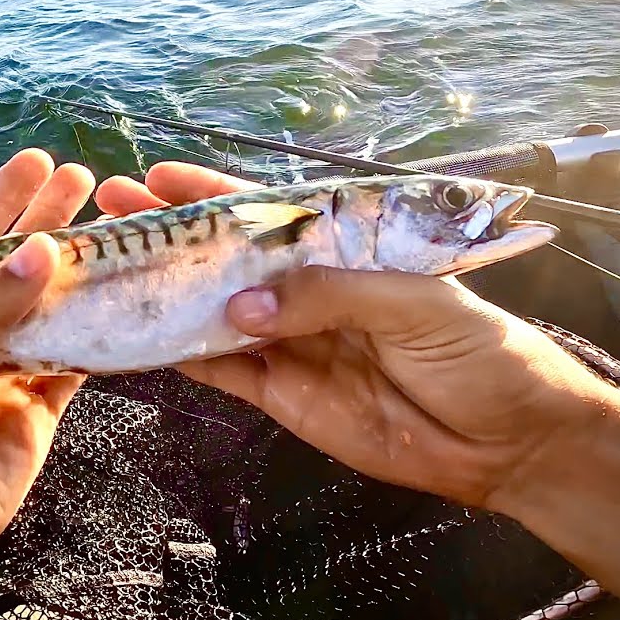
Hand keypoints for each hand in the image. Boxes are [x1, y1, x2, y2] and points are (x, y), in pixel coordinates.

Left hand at [0, 151, 90, 604]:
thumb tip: (40, 253)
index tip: (35, 163)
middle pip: (11, 274)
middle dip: (47, 227)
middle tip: (86, 182)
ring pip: (48, 316)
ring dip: (80, 277)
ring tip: (118, 230)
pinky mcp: (30, 418)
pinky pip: (72, 370)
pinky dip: (100, 340)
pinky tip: (124, 303)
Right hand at [97, 162, 615, 508]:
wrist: (508, 442)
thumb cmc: (480, 353)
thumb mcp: (414, 303)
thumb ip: (329, 295)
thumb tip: (244, 304)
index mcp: (346, 251)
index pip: (271, 211)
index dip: (216, 194)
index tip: (161, 176)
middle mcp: (310, 291)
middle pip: (229, 258)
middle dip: (172, 237)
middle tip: (113, 215)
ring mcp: (292, 342)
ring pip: (215, 312)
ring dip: (166, 292)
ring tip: (110, 270)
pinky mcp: (283, 395)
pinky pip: (223, 370)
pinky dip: (182, 355)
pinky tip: (141, 337)